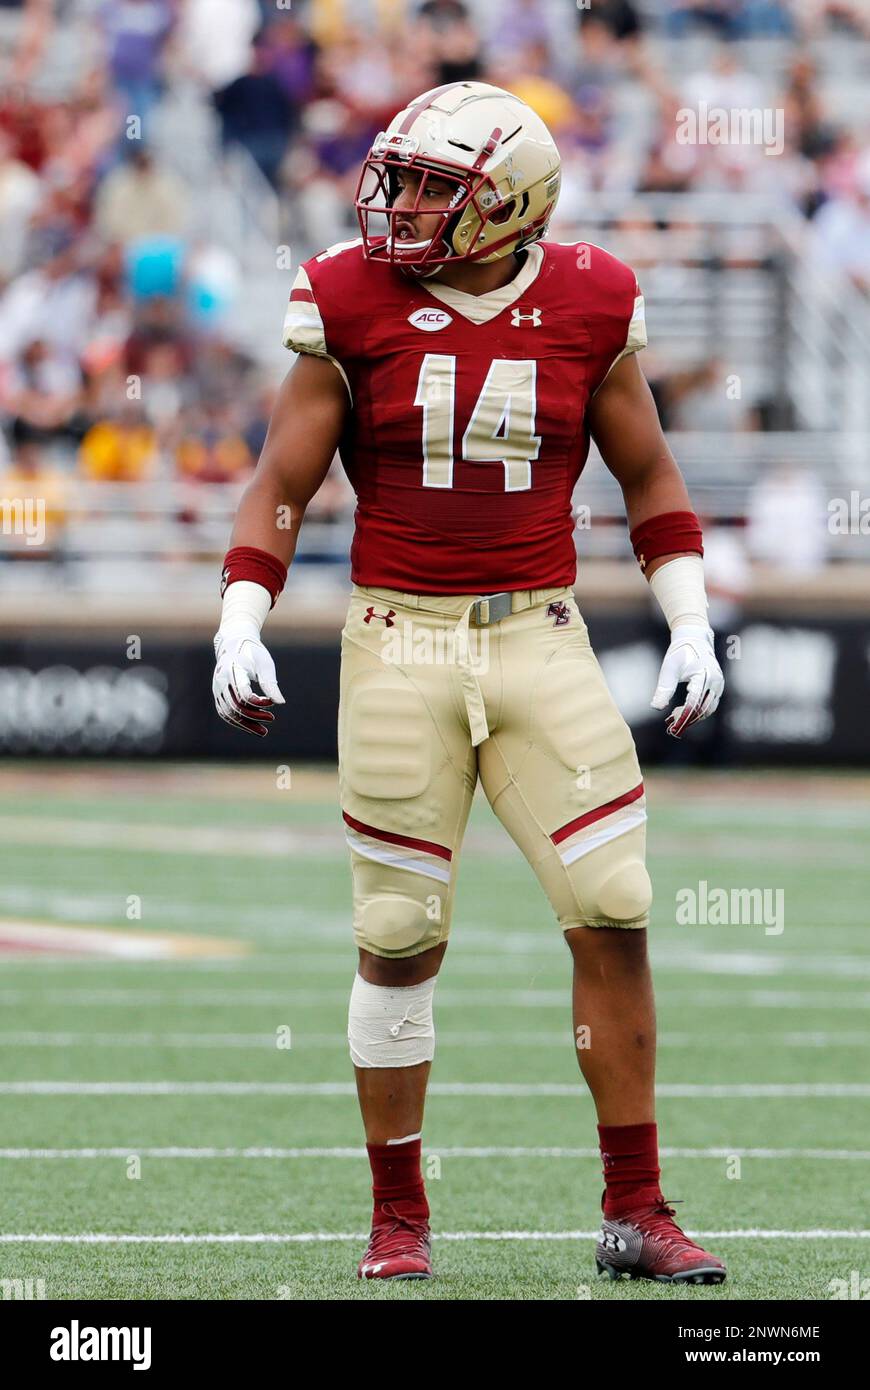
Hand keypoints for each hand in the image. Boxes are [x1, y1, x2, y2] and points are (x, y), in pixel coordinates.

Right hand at [213, 626, 284, 736]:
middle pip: (235, 705)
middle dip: (254, 715)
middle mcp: (221, 680)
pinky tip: (252, 728)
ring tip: (263, 732)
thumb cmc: (253, 655)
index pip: (242, 692)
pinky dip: (239, 722)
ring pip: (229, 713)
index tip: (271, 703)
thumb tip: (280, 703)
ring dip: (246, 724)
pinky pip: (226, 713)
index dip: (257, 702)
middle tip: (271, 718)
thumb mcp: (265, 665)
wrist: (233, 646)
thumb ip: (270, 684)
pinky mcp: (217, 695)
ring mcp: (217, 689)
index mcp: (233, 669)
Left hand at [651, 623, 723, 737]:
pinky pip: (710, 705)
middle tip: (670, 723)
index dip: (683, 716)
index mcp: (703, 675)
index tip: (672, 725)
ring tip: (674, 716)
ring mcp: (719, 685)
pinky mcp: (718, 687)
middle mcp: (715, 681)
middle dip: (686, 719)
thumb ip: (664, 689)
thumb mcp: (669, 669)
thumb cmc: (680, 653)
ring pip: (708, 709)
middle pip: (702, 709)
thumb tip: (656, 707)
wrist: (694, 640)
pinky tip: (683, 711)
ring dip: (692, 717)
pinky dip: (698, 711)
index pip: (694, 702)